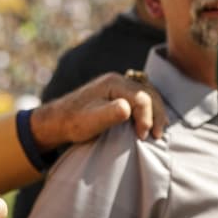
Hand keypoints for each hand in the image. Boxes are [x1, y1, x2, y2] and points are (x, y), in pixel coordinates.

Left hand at [29, 71, 164, 151]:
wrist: (57, 120)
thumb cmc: (73, 121)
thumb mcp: (91, 120)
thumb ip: (110, 113)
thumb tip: (128, 108)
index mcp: (114, 83)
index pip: (141, 97)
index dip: (147, 117)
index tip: (142, 137)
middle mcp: (118, 81)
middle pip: (148, 94)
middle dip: (157, 115)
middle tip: (158, 136)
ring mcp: (119, 87)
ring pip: (147, 96)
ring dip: (156, 113)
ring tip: (159, 132)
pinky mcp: (118, 96)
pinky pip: (141, 100)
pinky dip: (149, 112)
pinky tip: (151, 124)